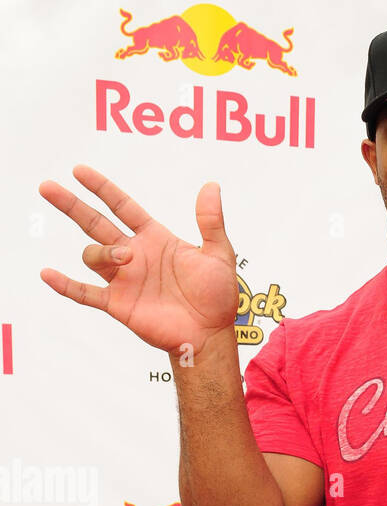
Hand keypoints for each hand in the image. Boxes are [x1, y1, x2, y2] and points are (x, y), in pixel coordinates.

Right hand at [38, 165, 238, 358]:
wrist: (210, 334)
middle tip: (48, 187)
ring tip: (125, 256)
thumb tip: (212, 186)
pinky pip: (85, 293)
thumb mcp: (219, 253)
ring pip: (93, 255)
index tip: (79, 171)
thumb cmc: (216, 296)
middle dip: (71, 205)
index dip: (101, 188)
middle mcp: (133, 255)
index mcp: (154, 238)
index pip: (121, 206)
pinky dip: (66, 285)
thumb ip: (211, 221)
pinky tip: (48, 274)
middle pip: (94, 223)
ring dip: (102, 251)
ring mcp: (124, 279)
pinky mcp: (119, 304)